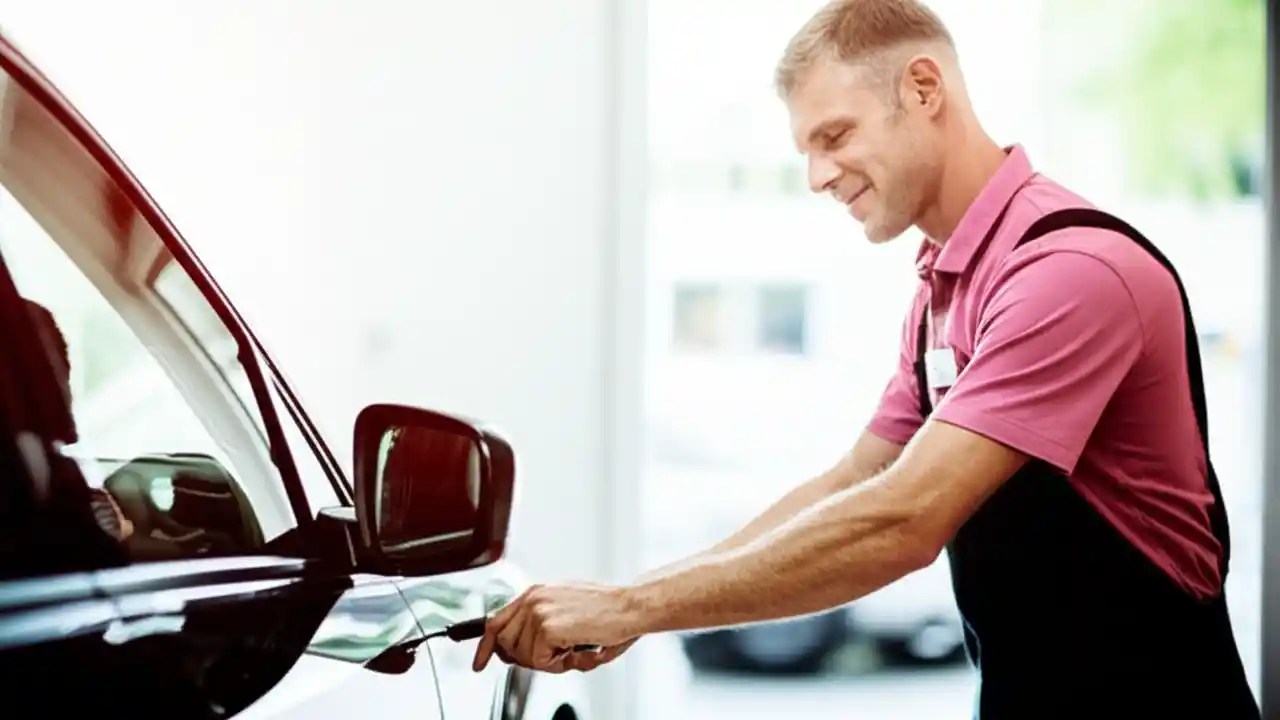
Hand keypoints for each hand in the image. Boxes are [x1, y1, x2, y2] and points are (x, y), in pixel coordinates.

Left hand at [472, 582, 644, 672]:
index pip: (497, 621)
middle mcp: (533, 598)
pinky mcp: (548, 627)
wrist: (630, 607)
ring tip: (571, 649)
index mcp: (537, 593)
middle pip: (504, 642)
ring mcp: (538, 611)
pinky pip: (538, 661)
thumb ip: (542, 626)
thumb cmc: (608, 612)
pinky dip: (558, 664)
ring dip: (547, 661)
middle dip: (524, 658)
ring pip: (521, 655)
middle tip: (554, 657)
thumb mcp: (567, 612)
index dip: (485, 646)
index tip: (480, 662)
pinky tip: (575, 650)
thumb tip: (524, 651)